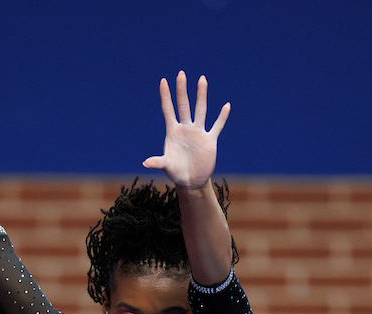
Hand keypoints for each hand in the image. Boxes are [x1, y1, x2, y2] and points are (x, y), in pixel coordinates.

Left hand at [143, 72, 229, 190]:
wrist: (191, 181)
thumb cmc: (176, 173)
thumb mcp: (167, 166)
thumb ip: (158, 162)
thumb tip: (145, 163)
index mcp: (173, 132)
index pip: (168, 110)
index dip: (166, 96)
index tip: (163, 81)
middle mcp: (185, 128)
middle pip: (184, 105)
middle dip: (182, 90)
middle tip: (181, 74)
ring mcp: (198, 133)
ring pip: (200, 110)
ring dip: (201, 95)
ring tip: (202, 79)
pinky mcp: (210, 140)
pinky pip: (217, 126)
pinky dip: (222, 117)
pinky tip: (226, 105)